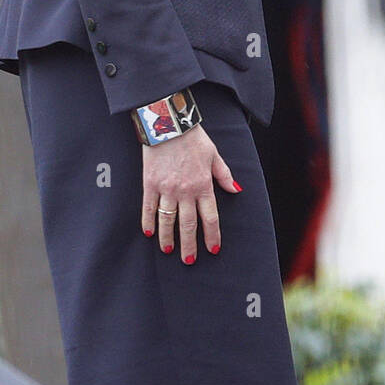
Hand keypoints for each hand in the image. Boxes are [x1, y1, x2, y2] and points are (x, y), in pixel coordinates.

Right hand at [140, 123, 239, 263]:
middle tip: (189, 261)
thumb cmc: (193, 138)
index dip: (212, 235)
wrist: (168, 123)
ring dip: (168, 238)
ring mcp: (166, 189)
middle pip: (188, 225)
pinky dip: (148, 221)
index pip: (210, 217)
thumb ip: (224, 175)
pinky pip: (148, 208)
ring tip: (169, 251)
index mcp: (203, 185)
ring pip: (168, 220)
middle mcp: (185, 191)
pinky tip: (149, 233)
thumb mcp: (214, 155)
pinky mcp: (149, 184)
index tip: (212, 249)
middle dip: (189, 245)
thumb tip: (236, 190)